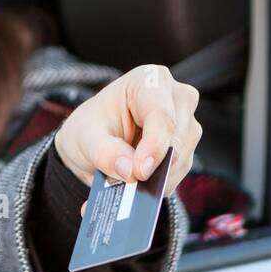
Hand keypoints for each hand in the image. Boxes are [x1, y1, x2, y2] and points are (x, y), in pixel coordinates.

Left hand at [53, 64, 201, 212]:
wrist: (92, 141)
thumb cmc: (90, 128)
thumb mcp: (84, 137)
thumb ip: (104, 152)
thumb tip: (129, 171)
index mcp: (149, 80)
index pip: (161, 115)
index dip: (154, 146)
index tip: (140, 172)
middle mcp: (176, 98)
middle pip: (178, 138)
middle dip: (155, 167)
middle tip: (129, 185)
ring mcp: (185, 124)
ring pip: (181, 160)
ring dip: (154, 179)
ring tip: (124, 187)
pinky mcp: (186, 149)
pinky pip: (178, 175)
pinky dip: (155, 187)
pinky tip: (134, 191)